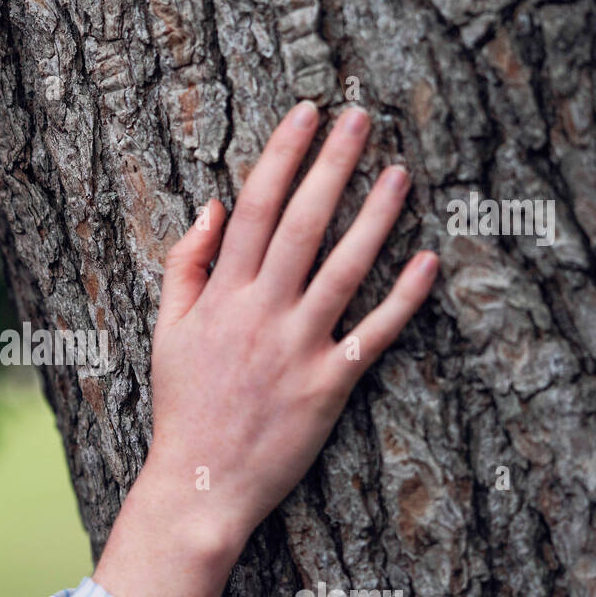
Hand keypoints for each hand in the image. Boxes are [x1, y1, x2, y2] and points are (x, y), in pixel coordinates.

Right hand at [144, 101, 437, 557]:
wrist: (200, 483)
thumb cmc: (182, 405)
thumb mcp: (166, 331)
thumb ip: (185, 266)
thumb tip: (211, 207)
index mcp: (221, 296)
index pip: (253, 208)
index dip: (282, 155)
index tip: (306, 113)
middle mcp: (261, 313)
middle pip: (302, 223)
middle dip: (332, 164)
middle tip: (361, 117)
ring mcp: (298, 348)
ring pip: (344, 268)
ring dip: (375, 217)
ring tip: (400, 173)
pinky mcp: (329, 386)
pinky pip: (374, 335)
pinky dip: (404, 298)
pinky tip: (429, 260)